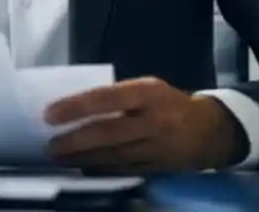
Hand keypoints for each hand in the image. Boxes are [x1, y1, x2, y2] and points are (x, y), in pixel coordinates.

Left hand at [44, 77, 246, 173]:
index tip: (50, 114)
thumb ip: (119, 95)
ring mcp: (156, 147)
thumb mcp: (149, 88)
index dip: (78, 107)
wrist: (209, 131)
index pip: (108, 98)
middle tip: (49, 145)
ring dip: (82, 158)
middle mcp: (153, 120)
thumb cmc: (169, 103)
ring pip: (113, 155)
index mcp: (149, 93)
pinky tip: (80, 168)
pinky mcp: (155, 167)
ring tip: (58, 158)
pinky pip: (122, 170)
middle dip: (75, 140)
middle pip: (109, 132)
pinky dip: (99, 169)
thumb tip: (76, 105)